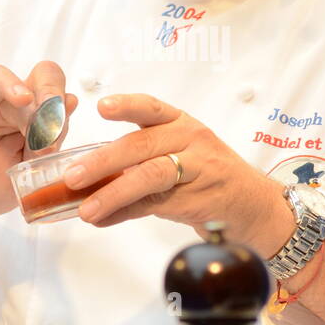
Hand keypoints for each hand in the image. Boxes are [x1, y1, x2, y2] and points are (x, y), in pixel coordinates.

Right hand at [0, 56, 77, 234]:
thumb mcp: (30, 167)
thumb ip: (48, 140)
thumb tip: (71, 101)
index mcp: (30, 113)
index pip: (51, 92)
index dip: (59, 104)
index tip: (59, 130)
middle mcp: (5, 102)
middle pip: (30, 80)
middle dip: (46, 94)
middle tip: (51, 113)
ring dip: (12, 85)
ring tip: (24, 99)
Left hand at [63, 93, 293, 253]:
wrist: (251, 203)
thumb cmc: (207, 174)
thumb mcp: (178, 154)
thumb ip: (138, 159)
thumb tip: (86, 177)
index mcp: (182, 123)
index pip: (152, 108)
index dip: (127, 106)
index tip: (101, 106)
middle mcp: (191, 140)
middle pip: (143, 145)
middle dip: (104, 160)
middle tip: (73, 175)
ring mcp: (198, 170)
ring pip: (150, 177)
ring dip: (113, 193)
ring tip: (86, 208)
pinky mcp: (197, 200)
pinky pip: (154, 206)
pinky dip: (124, 213)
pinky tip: (103, 219)